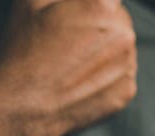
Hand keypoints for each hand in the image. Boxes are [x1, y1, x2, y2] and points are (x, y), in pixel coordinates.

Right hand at [0, 0, 135, 135]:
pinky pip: (121, 75)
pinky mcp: (128, 90)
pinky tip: (81, 80)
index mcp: (103, 7)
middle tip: (70, 38)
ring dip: (105, 50)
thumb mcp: (33, 3)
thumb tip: (77, 1)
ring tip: (73, 62)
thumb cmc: (25, 51)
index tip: (77, 15)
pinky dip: (106, 76)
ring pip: (122, 49)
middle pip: (119, 21)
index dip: (89, 6)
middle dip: (99, 25)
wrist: (28, 106)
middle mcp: (124, 34)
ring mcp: (129, 65)